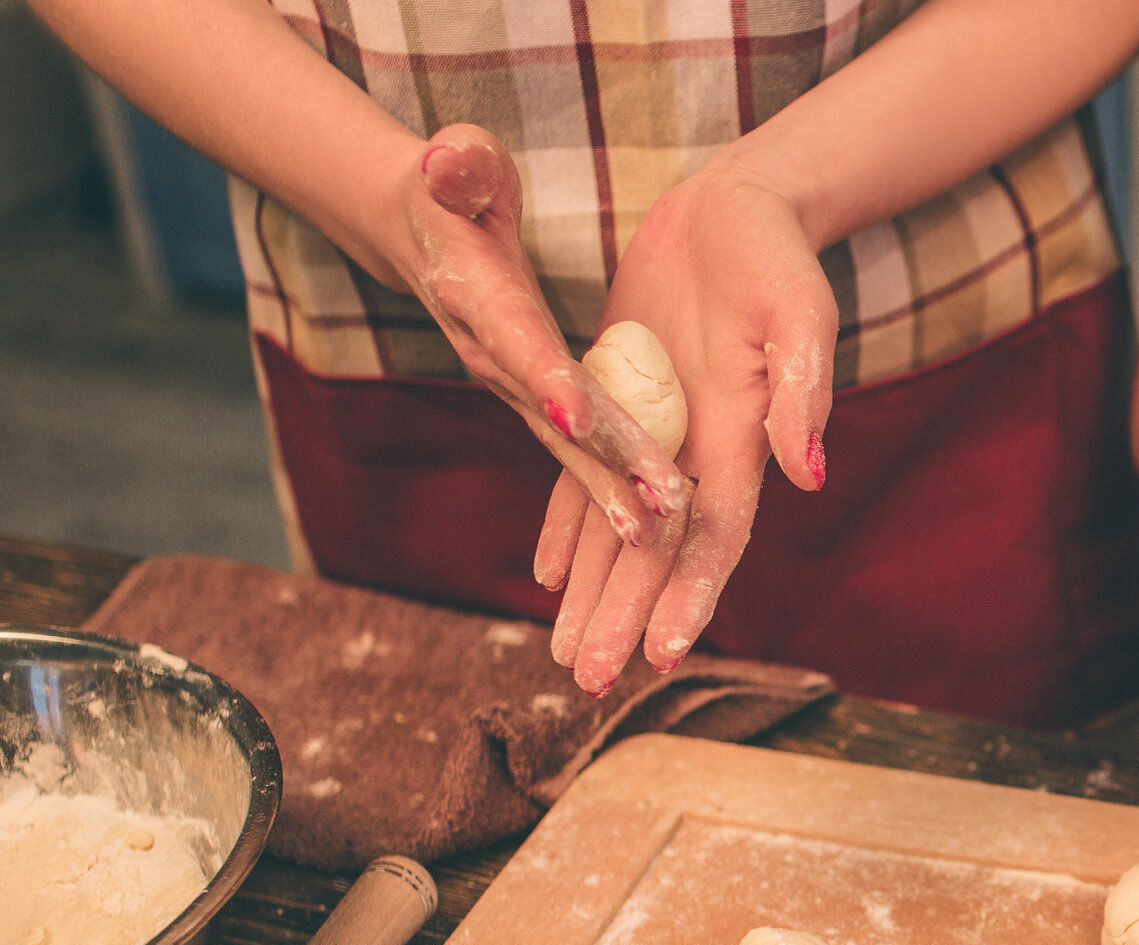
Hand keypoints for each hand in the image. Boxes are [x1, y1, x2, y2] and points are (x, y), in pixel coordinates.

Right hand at [392, 126, 689, 548]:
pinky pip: (579, 454)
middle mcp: (497, 359)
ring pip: (570, 449)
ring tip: (662, 536)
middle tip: (655, 506)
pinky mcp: (538, 404)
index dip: (545, 374)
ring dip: (613, 493)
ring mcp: (516, 390)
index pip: (518, 341)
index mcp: (481, 300)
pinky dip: (611, 489)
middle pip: (557, 416)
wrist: (421, 238)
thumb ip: (459, 166)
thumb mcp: (455, 166)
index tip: (578, 411)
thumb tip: (449, 160)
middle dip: (605, 461)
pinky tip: (656, 531)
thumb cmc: (452, 190)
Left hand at [538, 161, 837, 692]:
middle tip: (589, 685)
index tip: (664, 655)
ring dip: (595, 596)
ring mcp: (658, 437)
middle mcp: (699, 454)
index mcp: (741, 440)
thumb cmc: (776, 256)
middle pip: (657, 554)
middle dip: (625, 619)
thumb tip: (810, 474)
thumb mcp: (800, 313)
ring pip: (619, 533)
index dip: (690, 597)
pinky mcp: (621, 406)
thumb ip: (804, 392)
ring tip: (564, 657)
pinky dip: (570, 531)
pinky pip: (590, 483)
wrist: (738, 209)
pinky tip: (550, 579)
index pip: (714, 537)